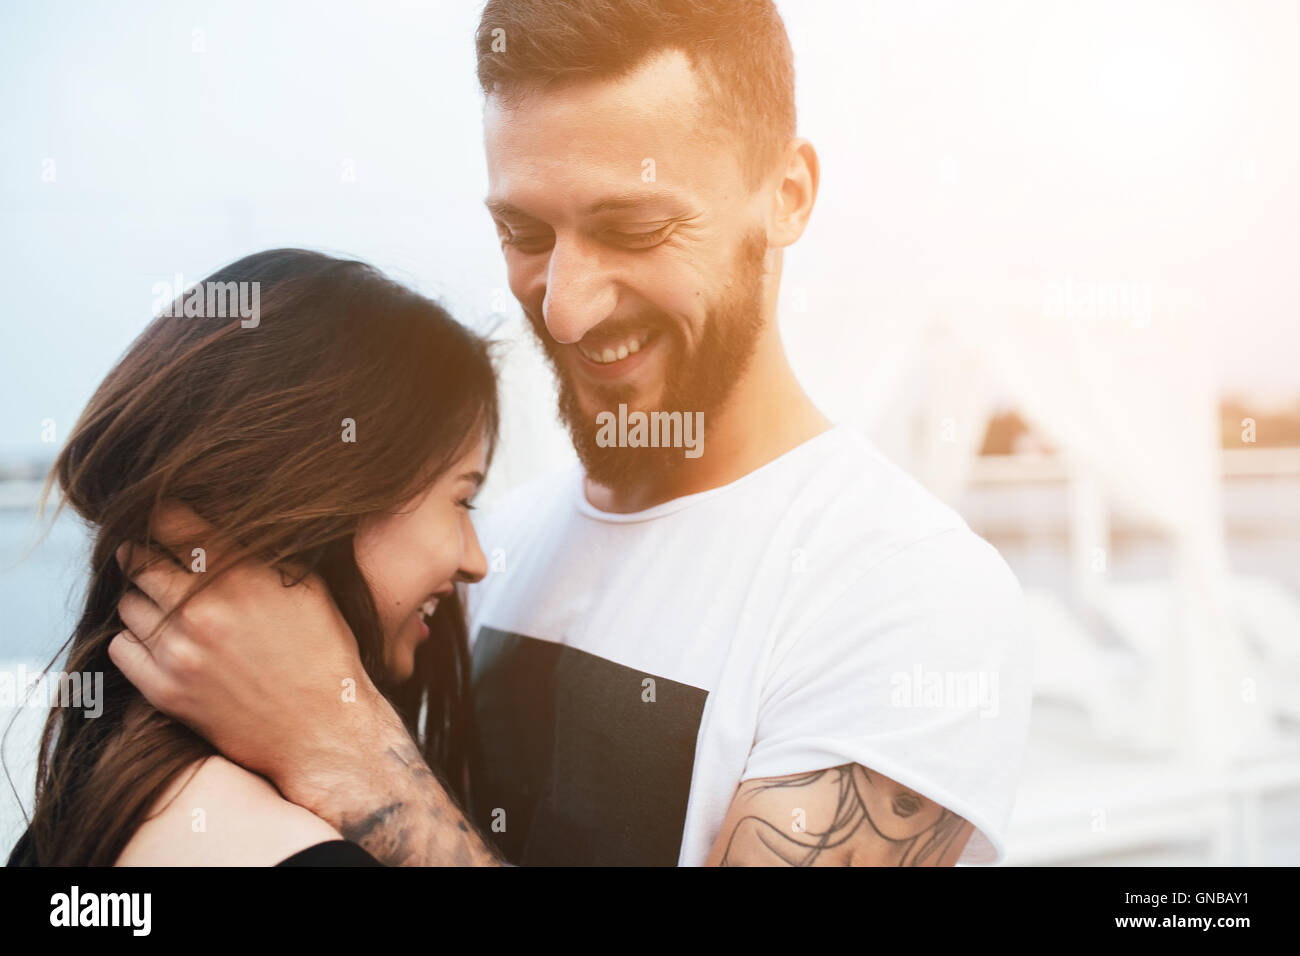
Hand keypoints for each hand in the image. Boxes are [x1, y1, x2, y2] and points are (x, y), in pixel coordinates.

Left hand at [110, 501, 395, 806]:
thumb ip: (264, 557)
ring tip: (160, 603)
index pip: (173, 523)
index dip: (161, 515)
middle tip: (147, 555)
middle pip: (140, 562)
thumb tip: (227, 527)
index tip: (161, 518)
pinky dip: (135, 638)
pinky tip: (158, 639)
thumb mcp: (310, 589)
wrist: (322, 729)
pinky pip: (122, 648)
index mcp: (241, 576)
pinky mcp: (165, 691)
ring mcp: (179, 652)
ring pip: (128, 604)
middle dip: (143, 554)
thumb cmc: (324, 654)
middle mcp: (202, 609)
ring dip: (141, 598)